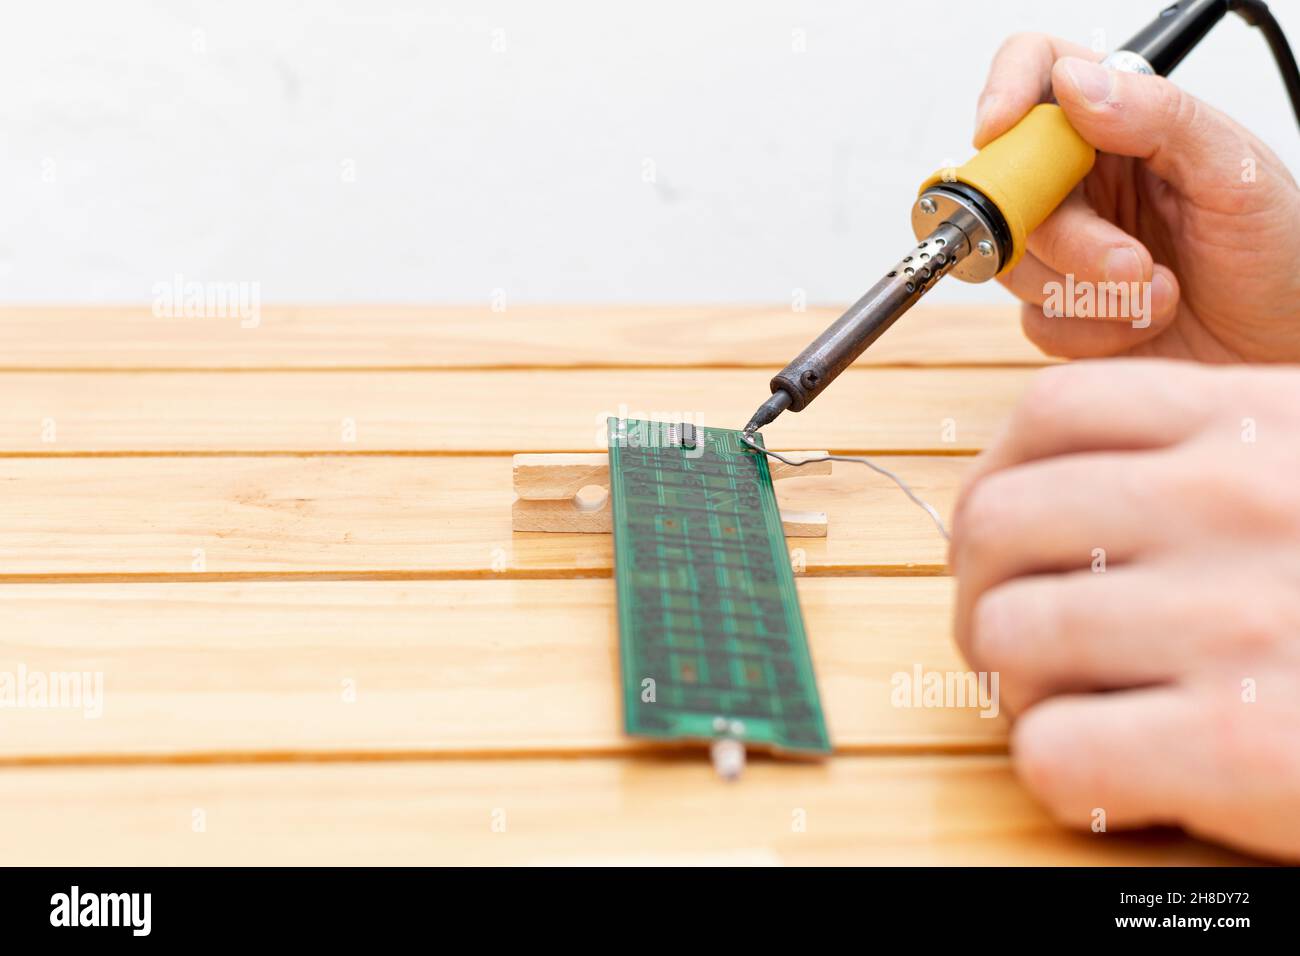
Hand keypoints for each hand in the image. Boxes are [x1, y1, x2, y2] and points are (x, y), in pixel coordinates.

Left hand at [949, 360, 1299, 860]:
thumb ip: (1223, 455)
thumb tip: (1068, 482)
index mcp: (1262, 420)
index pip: (1052, 412)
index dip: (999, 478)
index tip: (1010, 534)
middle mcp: (1236, 503)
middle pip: (998, 522)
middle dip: (986, 587)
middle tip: (1025, 635)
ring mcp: (1233, 621)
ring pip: (1008, 634)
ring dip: (1020, 685)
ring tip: (1081, 708)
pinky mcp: (1241, 747)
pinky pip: (1053, 750)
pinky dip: (1063, 771)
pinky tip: (1123, 778)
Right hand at [976, 34, 1299, 362]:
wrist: (1281, 342)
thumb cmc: (1280, 255)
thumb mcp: (1236, 173)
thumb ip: (1161, 118)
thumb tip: (1074, 82)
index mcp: (1125, 125)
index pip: (1040, 72)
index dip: (1006, 91)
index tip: (1001, 131)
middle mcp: (1088, 180)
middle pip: (1014, 186)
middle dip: (1069, 236)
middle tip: (1128, 260)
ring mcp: (1069, 246)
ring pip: (1017, 261)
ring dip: (1089, 290)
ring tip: (1161, 293)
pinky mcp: (1062, 309)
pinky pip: (1035, 321)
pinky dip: (1091, 331)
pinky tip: (1143, 323)